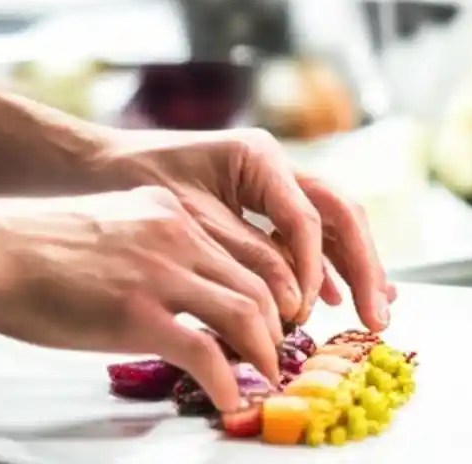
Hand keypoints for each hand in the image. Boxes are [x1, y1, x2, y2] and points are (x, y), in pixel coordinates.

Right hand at [0, 185, 282, 411]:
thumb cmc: (30, 248)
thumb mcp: (108, 228)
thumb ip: (150, 250)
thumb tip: (176, 293)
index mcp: (168, 212)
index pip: (245, 249)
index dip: (272, 289)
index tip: (274, 319)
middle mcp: (175, 233)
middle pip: (259, 281)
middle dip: (277, 325)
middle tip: (278, 355)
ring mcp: (160, 273)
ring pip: (246, 313)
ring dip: (264, 354)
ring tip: (265, 379)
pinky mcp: (138, 314)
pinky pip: (206, 352)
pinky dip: (228, 381)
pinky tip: (228, 398)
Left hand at [88, 127, 394, 331]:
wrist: (93, 166)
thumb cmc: (132, 183)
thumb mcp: (189, 222)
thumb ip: (245, 256)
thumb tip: (292, 302)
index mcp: (259, 157)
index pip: (307, 216)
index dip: (314, 268)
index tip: (304, 313)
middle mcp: (274, 167)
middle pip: (339, 214)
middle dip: (363, 265)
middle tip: (378, 316)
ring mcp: (270, 185)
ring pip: (330, 226)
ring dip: (351, 268)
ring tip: (374, 313)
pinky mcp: (257, 207)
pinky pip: (303, 237)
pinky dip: (319, 267)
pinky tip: (330, 300)